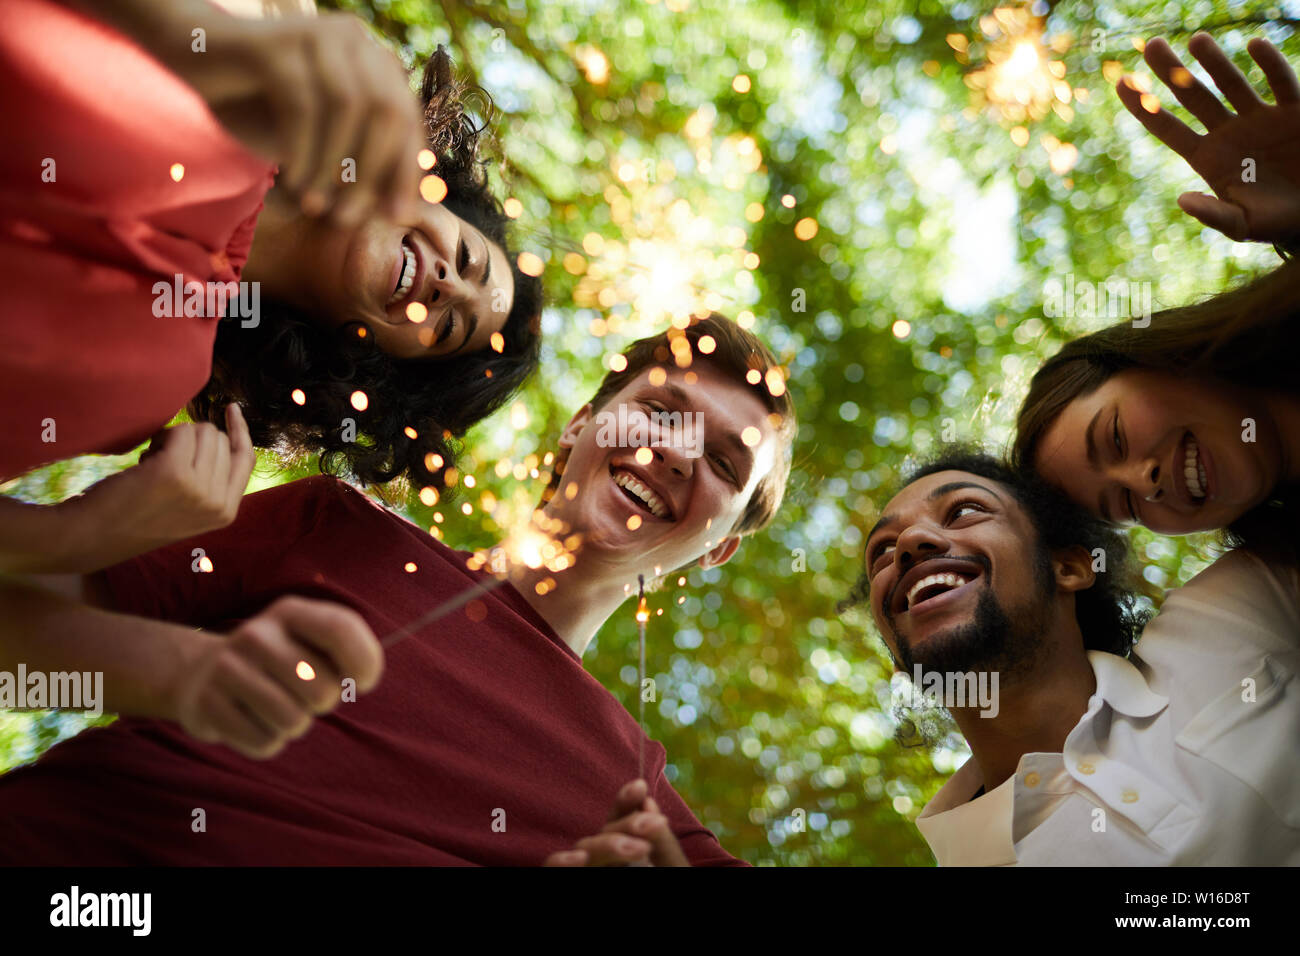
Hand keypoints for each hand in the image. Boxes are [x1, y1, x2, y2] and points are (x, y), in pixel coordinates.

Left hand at [57, 405, 256, 570]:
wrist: (94, 537)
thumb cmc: (136, 518)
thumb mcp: (188, 509)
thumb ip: (212, 483)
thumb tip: (221, 436)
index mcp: (225, 513)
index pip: (246, 459)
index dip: (241, 430)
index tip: (231, 408)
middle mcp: (218, 503)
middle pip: (221, 441)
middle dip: (193, 441)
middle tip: (163, 462)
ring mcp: (199, 489)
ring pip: (203, 432)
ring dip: (175, 437)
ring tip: (153, 462)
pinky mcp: (174, 472)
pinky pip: (181, 431)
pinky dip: (161, 437)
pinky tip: (145, 458)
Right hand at [163, 9, 424, 225]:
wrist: (196, 62)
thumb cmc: (263, 108)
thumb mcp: (319, 145)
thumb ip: (359, 169)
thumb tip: (402, 213)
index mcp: (375, 62)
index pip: (407, 120)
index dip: (405, 170)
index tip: (398, 217)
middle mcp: (354, 40)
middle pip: (386, 111)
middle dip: (373, 173)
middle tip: (349, 219)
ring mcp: (317, 33)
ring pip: (347, 106)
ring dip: (333, 166)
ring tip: (315, 207)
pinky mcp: (277, 41)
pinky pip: (302, 103)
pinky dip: (301, 151)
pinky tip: (292, 183)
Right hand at [172, 595, 383, 758]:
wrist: (203, 673)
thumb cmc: (281, 662)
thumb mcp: (310, 642)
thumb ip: (347, 652)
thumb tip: (364, 677)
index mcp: (289, 612)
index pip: (340, 629)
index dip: (365, 662)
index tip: (364, 682)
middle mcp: (256, 634)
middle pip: (322, 691)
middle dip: (324, 702)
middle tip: (304, 693)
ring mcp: (227, 668)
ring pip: (294, 721)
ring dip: (296, 725)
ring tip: (278, 708)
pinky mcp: (207, 704)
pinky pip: (265, 743)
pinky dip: (268, 741)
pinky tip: (253, 721)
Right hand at [544, 779, 690, 866]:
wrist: (639, 955)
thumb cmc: (658, 879)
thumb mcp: (669, 867)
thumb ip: (664, 844)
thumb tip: (648, 802)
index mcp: (622, 850)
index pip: (619, 819)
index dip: (626, 801)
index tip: (640, 786)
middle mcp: (598, 857)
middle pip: (603, 831)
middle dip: (627, 823)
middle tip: (654, 823)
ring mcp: (582, 867)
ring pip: (583, 848)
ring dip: (607, 844)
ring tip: (637, 848)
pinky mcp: (564, 878)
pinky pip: (548, 867)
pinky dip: (559, 862)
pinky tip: (578, 858)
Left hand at [1118, 33, 1299, 242]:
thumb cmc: (1275, 222)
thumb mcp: (1242, 225)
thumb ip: (1213, 214)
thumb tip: (1183, 199)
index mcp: (1206, 158)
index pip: (1167, 128)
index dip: (1144, 107)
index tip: (1120, 82)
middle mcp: (1227, 132)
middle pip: (1193, 96)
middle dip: (1172, 71)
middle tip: (1151, 45)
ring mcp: (1258, 118)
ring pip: (1231, 84)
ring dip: (1214, 62)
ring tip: (1196, 39)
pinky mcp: (1293, 111)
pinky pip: (1280, 84)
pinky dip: (1270, 64)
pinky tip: (1255, 46)